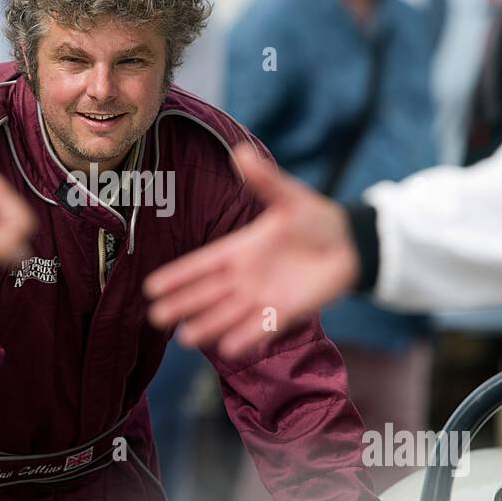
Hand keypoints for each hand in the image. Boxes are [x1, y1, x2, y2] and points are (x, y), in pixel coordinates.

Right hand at [144, 143, 357, 358]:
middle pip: (207, 293)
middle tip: (155, 317)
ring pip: (229, 313)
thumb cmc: (315, 218)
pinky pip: (261, 328)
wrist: (350, 245)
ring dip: (208, 325)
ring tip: (185, 338)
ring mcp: (263, 296)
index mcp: (240, 248)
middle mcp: (245, 276)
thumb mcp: (289, 197)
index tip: (152, 287)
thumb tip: (240, 151)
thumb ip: (264, 181)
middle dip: (182, 304)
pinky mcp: (285, 312)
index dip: (178, 275)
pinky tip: (228, 349)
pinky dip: (246, 337)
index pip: (202, 264)